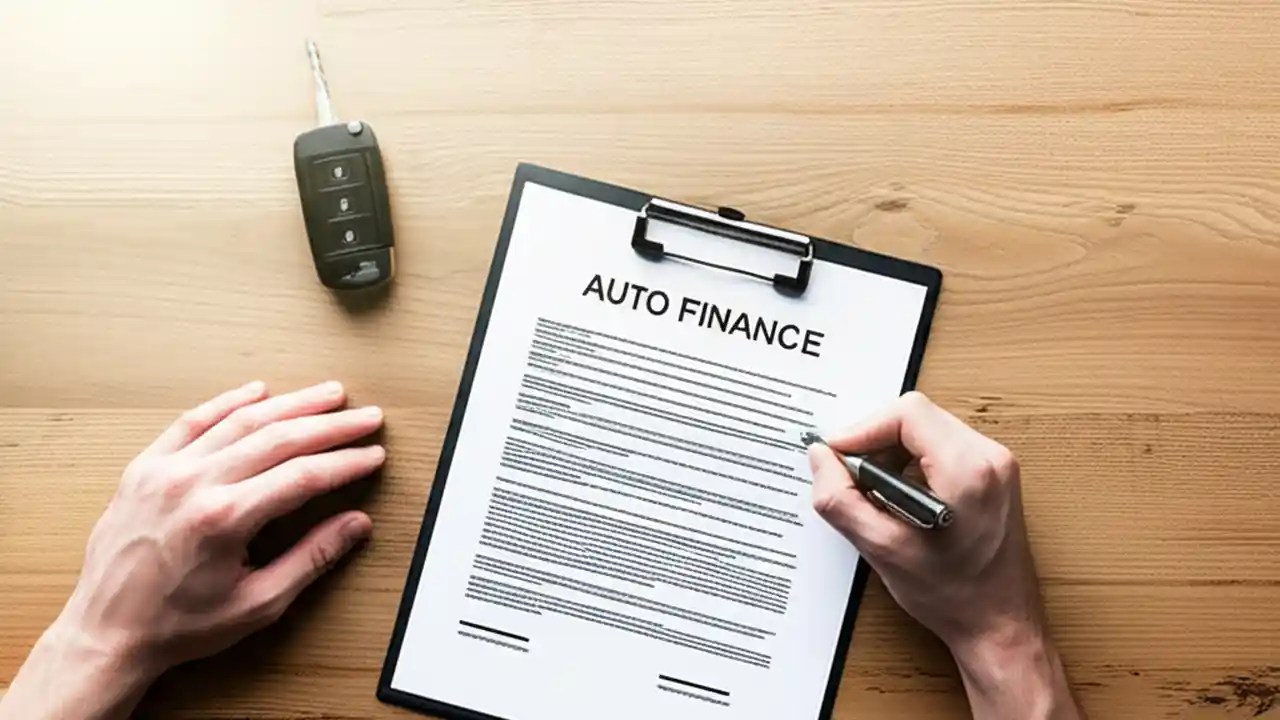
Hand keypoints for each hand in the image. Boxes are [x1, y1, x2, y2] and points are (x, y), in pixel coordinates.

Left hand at [0, 381, 384, 719]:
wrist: (106, 633)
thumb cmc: (179, 626)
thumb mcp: (258, 604)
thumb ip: (312, 558)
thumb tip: (357, 524)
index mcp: (225, 520)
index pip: (303, 476)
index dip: (346, 462)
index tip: (374, 454)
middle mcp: (194, 485)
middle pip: (279, 438)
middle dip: (331, 425)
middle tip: (368, 416)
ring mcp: (164, 471)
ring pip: (240, 421)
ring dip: (290, 403)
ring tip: (328, 394)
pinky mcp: (143, 468)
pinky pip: (191, 422)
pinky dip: (227, 402)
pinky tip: (257, 391)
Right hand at [808, 392, 1082, 719]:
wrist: (1000, 625)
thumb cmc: (954, 596)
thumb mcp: (883, 550)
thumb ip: (842, 500)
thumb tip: (820, 459)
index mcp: (968, 469)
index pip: (907, 413)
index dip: (862, 429)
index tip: (837, 457)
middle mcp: (989, 457)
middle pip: (916, 417)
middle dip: (875, 441)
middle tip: (853, 479)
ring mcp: (997, 465)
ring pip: (927, 430)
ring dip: (891, 453)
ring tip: (875, 494)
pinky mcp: (994, 475)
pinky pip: (942, 447)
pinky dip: (911, 463)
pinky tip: (899, 498)